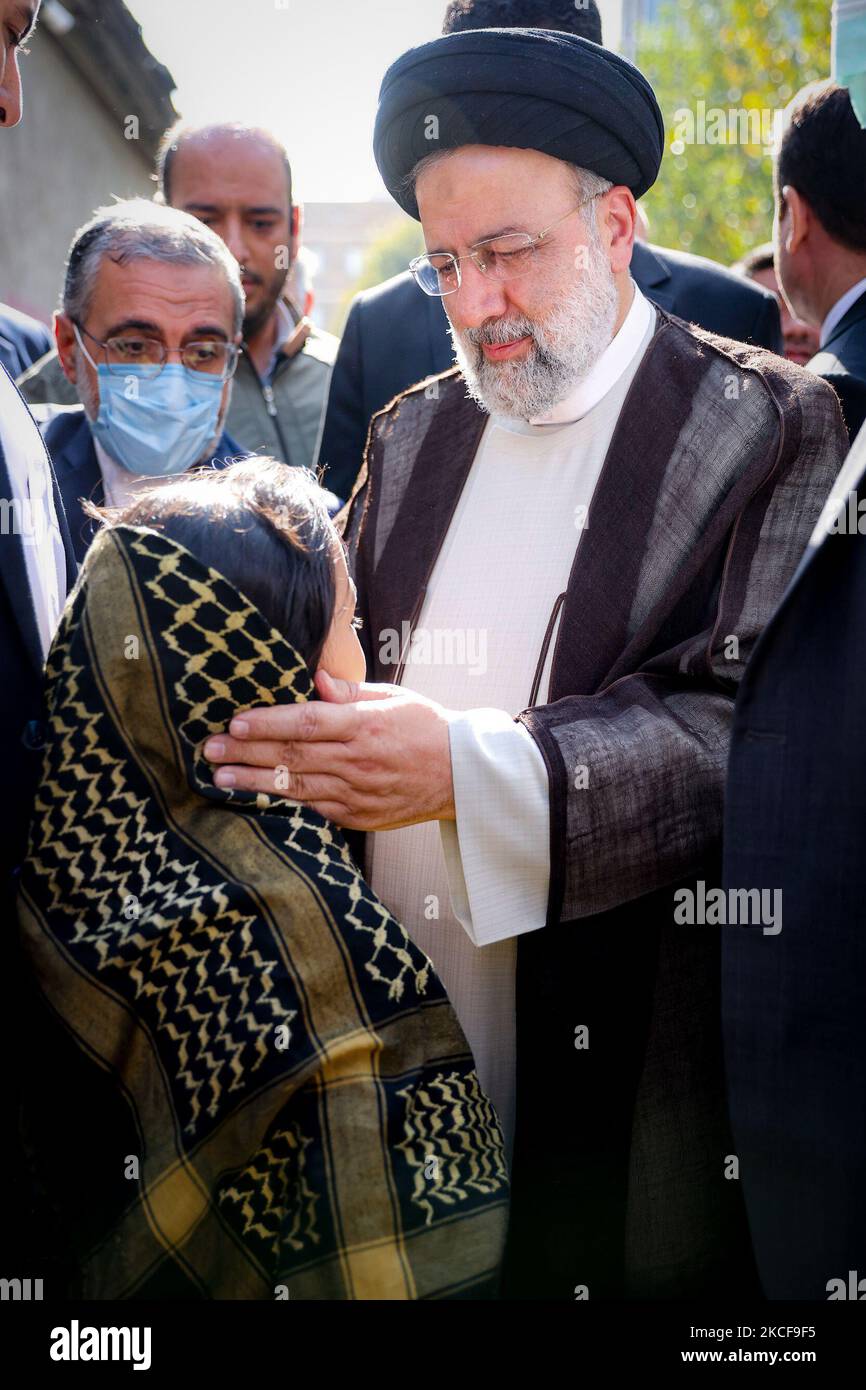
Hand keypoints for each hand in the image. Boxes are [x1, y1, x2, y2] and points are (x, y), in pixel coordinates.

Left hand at [202, 669, 456, 830]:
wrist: (461, 776)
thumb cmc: (425, 728)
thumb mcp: (394, 696)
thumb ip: (350, 691)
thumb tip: (315, 677)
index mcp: (366, 725)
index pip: (308, 722)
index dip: (269, 723)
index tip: (235, 722)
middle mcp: (358, 761)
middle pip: (292, 756)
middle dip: (246, 752)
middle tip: (210, 749)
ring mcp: (356, 793)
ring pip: (295, 787)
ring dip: (253, 782)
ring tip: (219, 777)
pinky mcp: (357, 816)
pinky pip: (313, 807)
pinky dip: (282, 800)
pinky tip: (254, 795)